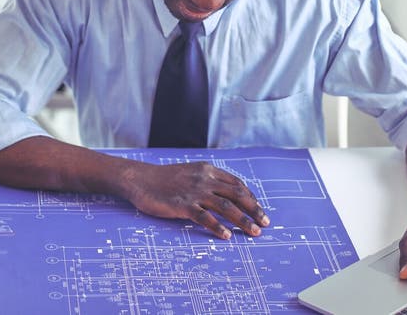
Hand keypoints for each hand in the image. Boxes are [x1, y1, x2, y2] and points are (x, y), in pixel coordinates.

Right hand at [123, 161, 269, 238]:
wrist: (141, 179)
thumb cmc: (166, 179)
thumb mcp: (191, 172)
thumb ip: (208, 180)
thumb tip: (226, 193)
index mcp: (208, 170)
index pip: (236, 184)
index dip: (250, 198)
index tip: (259, 210)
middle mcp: (205, 179)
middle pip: (236, 194)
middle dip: (253, 209)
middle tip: (265, 223)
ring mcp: (195, 192)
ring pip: (226, 206)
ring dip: (243, 220)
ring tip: (254, 232)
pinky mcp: (183, 205)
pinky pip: (205, 217)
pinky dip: (218, 227)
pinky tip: (227, 236)